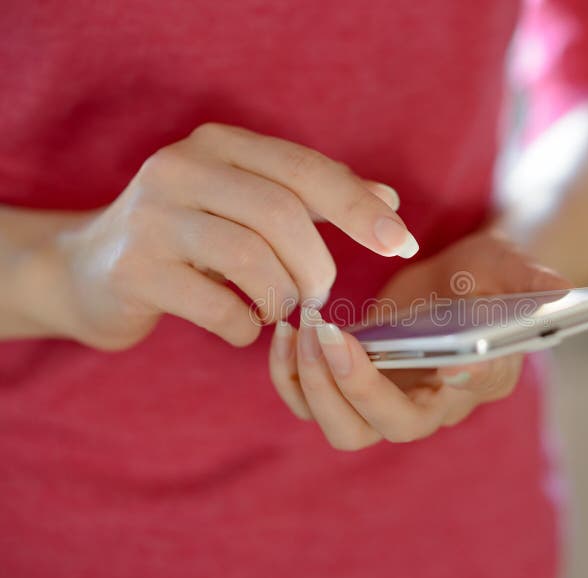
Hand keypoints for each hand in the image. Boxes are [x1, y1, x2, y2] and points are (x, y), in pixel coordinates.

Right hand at [34, 123, 417, 348]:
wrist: (90, 271)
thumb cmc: (191, 238)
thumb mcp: (250, 206)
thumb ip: (317, 200)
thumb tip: (390, 202)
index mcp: (219, 145)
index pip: (305, 169)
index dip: (359, 208)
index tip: (402, 244)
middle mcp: (181, 168)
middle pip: (280, 213)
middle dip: (316, 264)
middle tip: (321, 295)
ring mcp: (151, 217)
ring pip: (249, 258)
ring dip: (282, 296)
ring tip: (280, 310)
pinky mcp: (133, 270)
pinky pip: (217, 306)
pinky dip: (246, 326)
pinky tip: (242, 326)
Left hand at [269, 230, 570, 449]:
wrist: (458, 283)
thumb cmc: (489, 277)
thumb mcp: (512, 268)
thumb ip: (532, 281)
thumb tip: (560, 291)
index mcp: (482, 376)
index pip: (472, 392)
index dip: (460, 383)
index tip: (448, 362)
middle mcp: (434, 401)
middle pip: (393, 426)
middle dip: (357, 387)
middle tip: (331, 337)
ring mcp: (389, 397)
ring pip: (344, 428)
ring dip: (315, 386)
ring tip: (303, 330)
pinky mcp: (352, 382)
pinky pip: (313, 402)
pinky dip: (290, 377)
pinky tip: (287, 332)